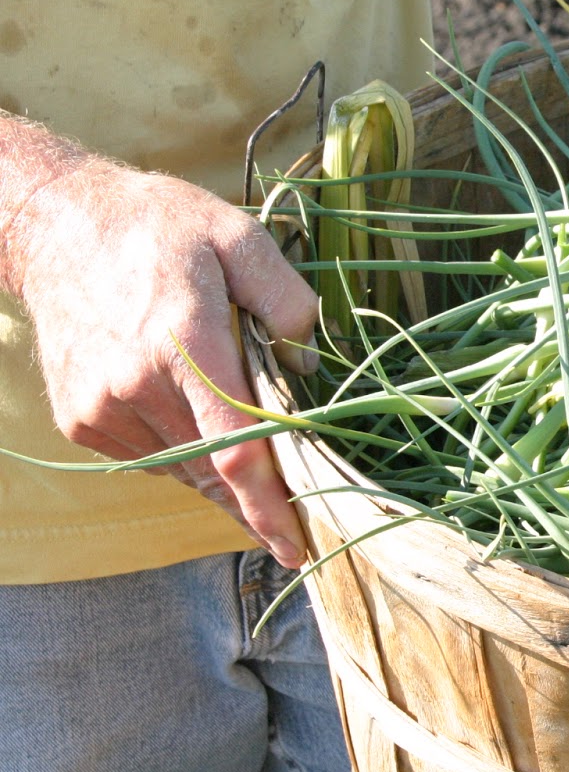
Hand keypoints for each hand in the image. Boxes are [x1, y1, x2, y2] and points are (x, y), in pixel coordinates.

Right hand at [12, 165, 319, 566]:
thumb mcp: (238, 236)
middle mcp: (136, 386)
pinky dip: (183, 452)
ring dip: (221, 471)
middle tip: (303, 506)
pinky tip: (192, 412)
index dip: (269, 506)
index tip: (297, 546)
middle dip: (260, 494)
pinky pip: (151, 458)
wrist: (57, 224)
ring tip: (245, 437)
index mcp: (184, 342)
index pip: (234, 450)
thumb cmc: (159, 227)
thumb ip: (287, 299)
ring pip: (183, 470)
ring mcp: (101, 409)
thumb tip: (308, 367)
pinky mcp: (81, 422)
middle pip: (214, 469)